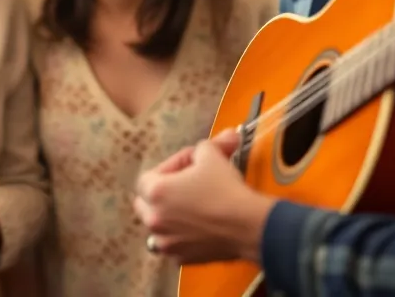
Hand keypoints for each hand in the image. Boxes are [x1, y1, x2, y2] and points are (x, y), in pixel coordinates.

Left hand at [132, 129, 274, 264]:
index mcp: (155, 192)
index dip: (168, 167)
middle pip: (145, 203)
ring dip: (168, 216)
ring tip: (190, 207)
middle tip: (184, 185)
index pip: (147, 176)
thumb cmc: (225, 188)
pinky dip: (182, 236)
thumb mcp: (211, 155)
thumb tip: (225, 135)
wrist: (248, 226)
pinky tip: (199, 227)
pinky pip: (174, 244)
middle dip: (161, 193)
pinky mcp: (182, 259)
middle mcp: (154, 220)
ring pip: (158, 227)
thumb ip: (206, 146)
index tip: (189, 165)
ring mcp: (166, 243)